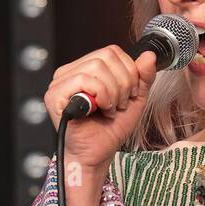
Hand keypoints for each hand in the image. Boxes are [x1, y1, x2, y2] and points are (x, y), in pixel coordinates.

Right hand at [44, 45, 159, 170]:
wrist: (98, 154)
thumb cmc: (110, 130)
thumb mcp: (135, 99)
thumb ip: (143, 77)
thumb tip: (149, 55)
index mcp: (86, 69)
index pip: (111, 51)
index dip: (129, 71)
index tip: (130, 94)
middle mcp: (70, 72)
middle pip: (105, 57)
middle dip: (123, 83)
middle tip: (119, 104)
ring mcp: (60, 83)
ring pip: (96, 68)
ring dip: (112, 93)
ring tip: (109, 109)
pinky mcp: (55, 95)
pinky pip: (84, 81)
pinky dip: (101, 97)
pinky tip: (100, 111)